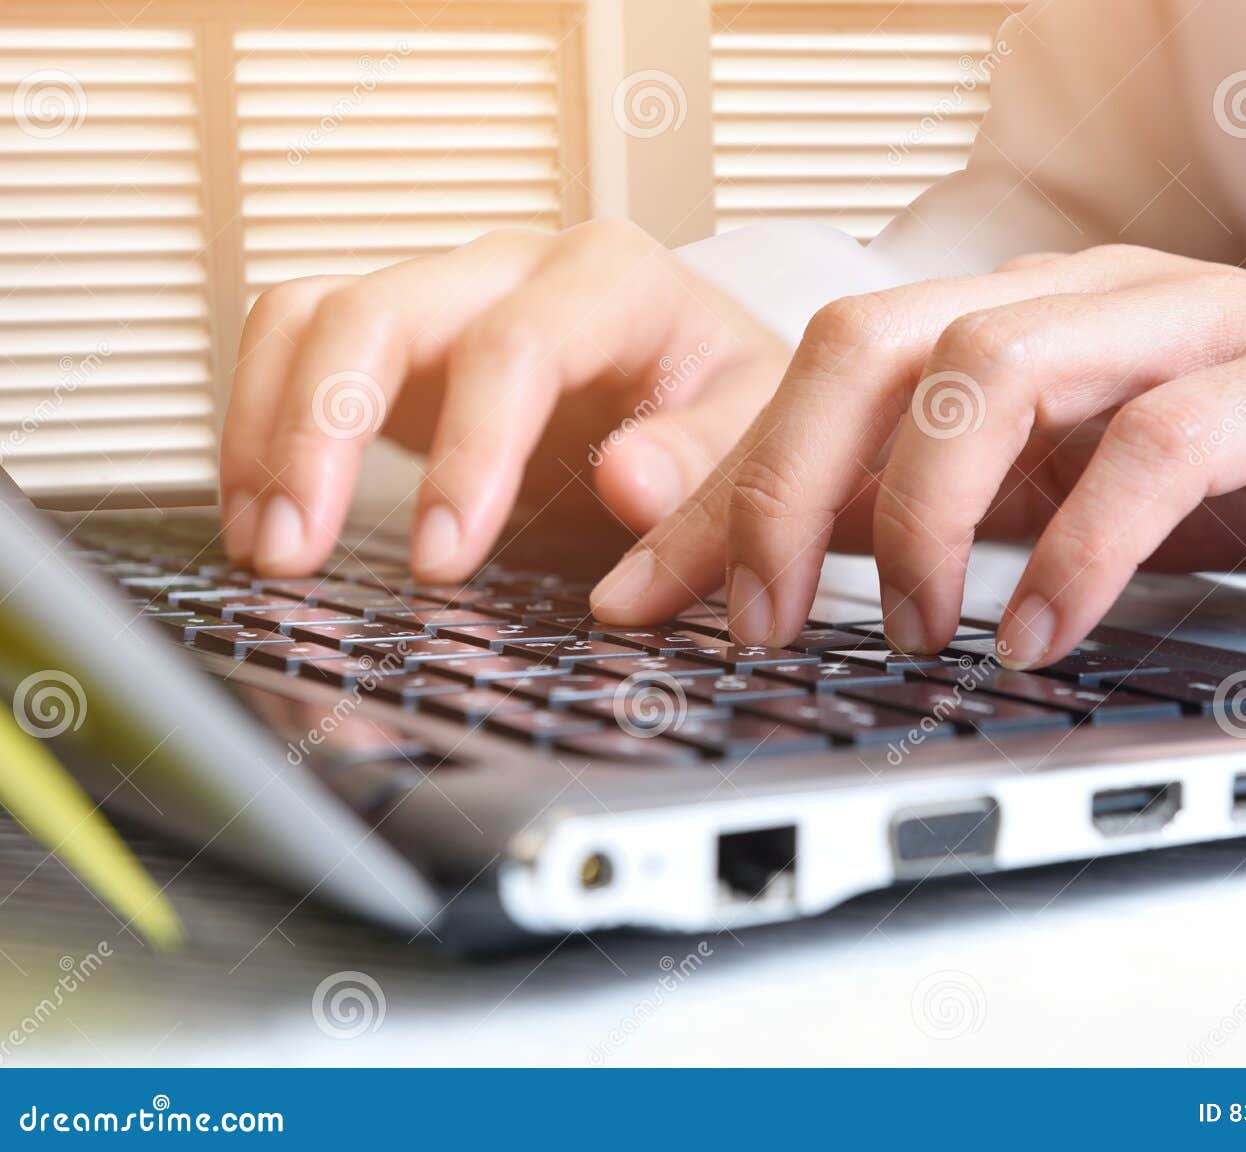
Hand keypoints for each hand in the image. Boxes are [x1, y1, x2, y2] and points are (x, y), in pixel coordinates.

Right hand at [220, 220, 788, 579]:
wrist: (705, 376)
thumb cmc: (729, 403)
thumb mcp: (756, 432)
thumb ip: (705, 461)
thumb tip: (625, 480)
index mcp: (615, 282)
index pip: (518, 345)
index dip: (467, 451)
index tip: (442, 559)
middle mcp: (512, 269)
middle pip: (382, 311)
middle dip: (325, 433)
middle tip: (301, 556)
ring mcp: (443, 294)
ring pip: (313, 317)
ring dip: (271, 430)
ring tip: (267, 549)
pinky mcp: (395, 337)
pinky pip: (294, 345)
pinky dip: (260, 424)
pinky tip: (262, 517)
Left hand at [590, 245, 1245, 667]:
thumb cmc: (1223, 456)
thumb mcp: (1033, 487)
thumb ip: (902, 509)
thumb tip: (748, 563)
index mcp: (999, 321)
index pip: (815, 374)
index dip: (714, 480)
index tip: (637, 592)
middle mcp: (1071, 304)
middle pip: (873, 345)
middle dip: (783, 487)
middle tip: (755, 621)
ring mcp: (1179, 329)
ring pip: (996, 368)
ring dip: (919, 516)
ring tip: (905, 630)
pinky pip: (1162, 447)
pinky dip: (1081, 547)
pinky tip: (1040, 634)